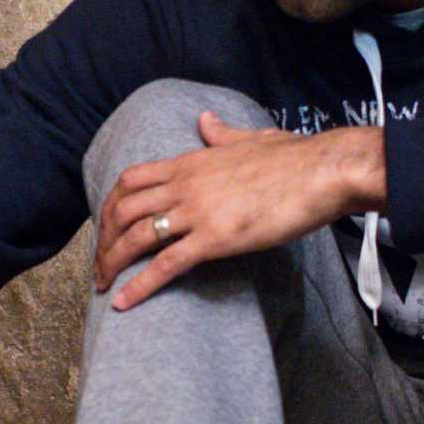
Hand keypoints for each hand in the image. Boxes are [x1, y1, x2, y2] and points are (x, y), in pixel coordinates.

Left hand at [94, 112, 384, 310]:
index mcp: (190, 163)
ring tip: (103, 284)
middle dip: (104, 238)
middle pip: (124, 210)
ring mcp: (197, 212)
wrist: (323, 170)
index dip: (112, 204)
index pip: (131, 180)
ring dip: (112, 263)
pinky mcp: (215, 239)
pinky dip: (139, 285)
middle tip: (100, 262)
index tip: (106, 225)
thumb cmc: (294, 156)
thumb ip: (221, 133)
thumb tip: (205, 120)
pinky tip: (123, 303)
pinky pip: (166, 265)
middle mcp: (184, 186)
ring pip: (136, 237)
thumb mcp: (249, 137)